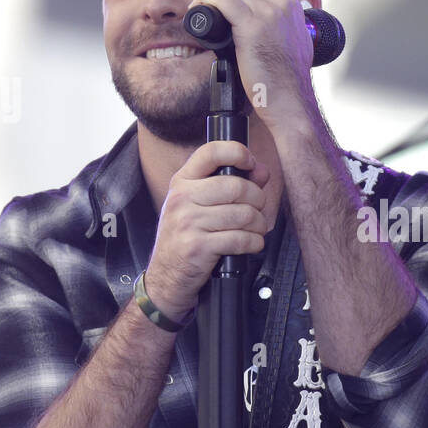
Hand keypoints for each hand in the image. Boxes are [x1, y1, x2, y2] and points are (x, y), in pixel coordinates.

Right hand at [142, 141, 271, 321]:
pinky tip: (251, 244)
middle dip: (257, 200)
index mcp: (182, 181)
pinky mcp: (197, 247)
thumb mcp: (198, 205)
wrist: (166, 275)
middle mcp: (182, 198)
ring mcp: (188, 222)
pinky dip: (255, 243)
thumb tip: (261, 171)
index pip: (211, 152)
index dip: (238, 153)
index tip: (251, 164)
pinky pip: (241, 239)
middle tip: (257, 211)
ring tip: (255, 230)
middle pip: (237, 187)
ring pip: (243, 214)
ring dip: (258, 225)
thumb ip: (230, 185)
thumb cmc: (187, 236)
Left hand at [187, 0, 316, 129]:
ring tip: (198, 12)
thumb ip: (289, 16)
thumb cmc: (288, 80)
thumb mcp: (299, 39)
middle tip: (205, 13)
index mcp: (291, 6)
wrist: (291, 101)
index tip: (221, 13)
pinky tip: (196, 13)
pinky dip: (205, 0)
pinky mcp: (251, 25)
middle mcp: (281, 4)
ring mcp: (267, 13)